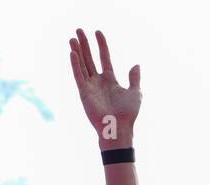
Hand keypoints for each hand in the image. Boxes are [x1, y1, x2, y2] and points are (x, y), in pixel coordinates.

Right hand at [69, 28, 140, 143]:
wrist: (118, 128)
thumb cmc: (128, 114)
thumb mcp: (135, 94)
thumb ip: (134, 79)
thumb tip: (136, 65)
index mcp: (110, 80)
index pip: (104, 58)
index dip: (102, 45)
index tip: (98, 32)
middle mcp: (99, 82)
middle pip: (90, 58)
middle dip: (85, 44)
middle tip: (79, 30)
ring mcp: (90, 87)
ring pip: (82, 64)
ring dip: (78, 51)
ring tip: (73, 37)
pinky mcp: (84, 93)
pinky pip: (78, 76)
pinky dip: (75, 64)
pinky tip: (73, 52)